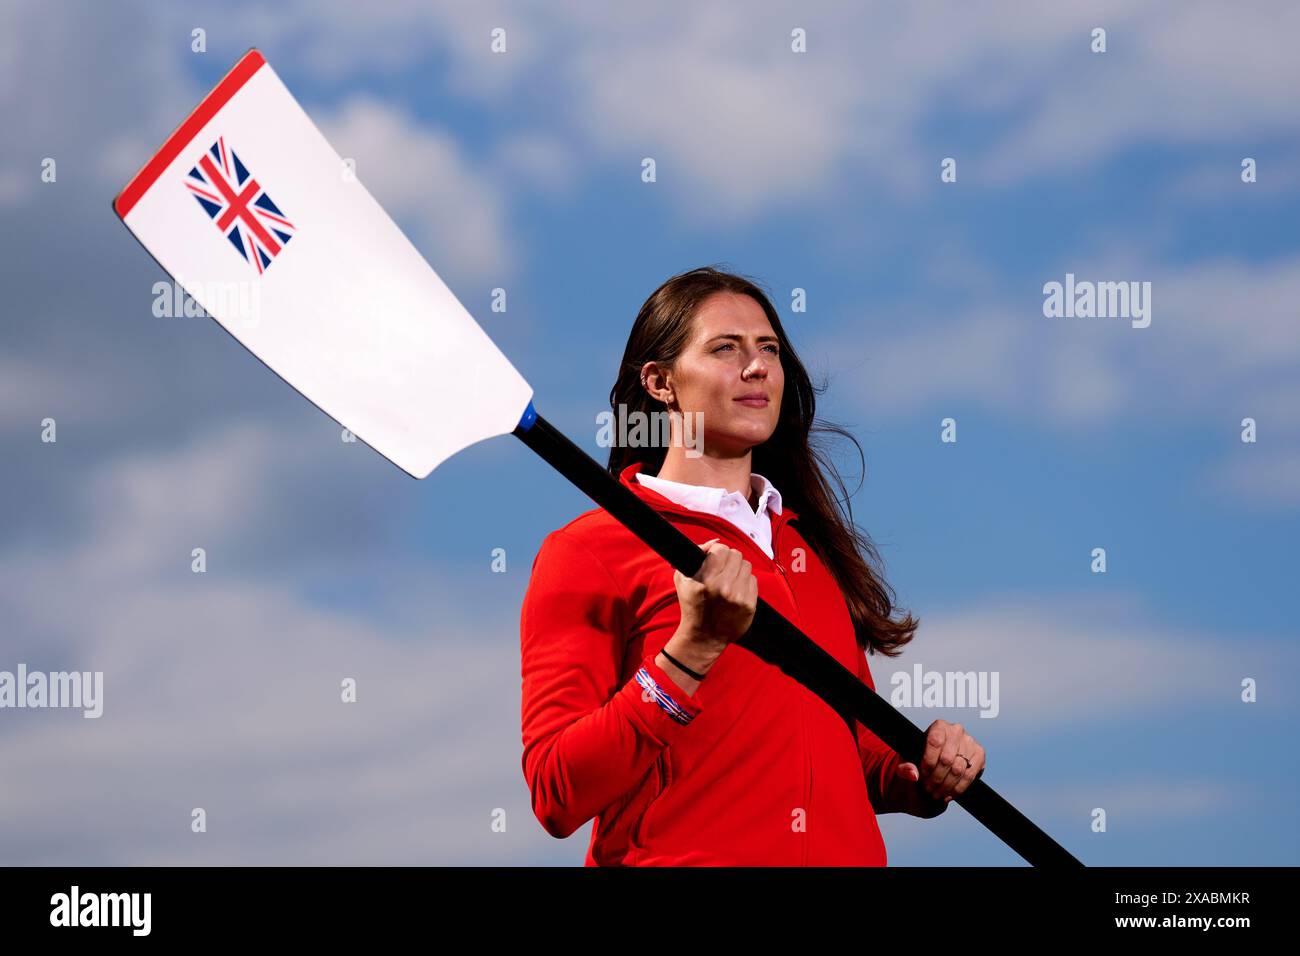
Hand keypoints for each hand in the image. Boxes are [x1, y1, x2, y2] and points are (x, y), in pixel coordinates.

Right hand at [672, 537, 758, 655]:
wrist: (704, 636)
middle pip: (737, 555)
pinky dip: (745, 583)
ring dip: (738, 570)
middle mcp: (724, 587)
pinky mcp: (750, 605)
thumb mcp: (682, 579)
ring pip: (747, 566)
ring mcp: (739, 597)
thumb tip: (714, 543)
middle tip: (723, 568)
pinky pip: (753, 581)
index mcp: (706, 579)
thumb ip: (695, 555)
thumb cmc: (692, 605)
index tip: (714, 557)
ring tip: (730, 579)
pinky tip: (737, 590)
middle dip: (729, 559)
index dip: (717, 551)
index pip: (722, 549)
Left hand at [896, 720, 985, 810]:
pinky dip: (957, 789)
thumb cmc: (921, 758)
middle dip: (936, 778)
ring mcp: (970, 742)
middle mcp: (956, 731)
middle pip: (947, 759)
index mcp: (939, 726)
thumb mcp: (909, 760)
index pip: (935, 742)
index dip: (928, 762)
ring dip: (946, 786)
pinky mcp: (979, 755)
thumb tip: (913, 774)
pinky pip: (969, 776)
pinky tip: (948, 794)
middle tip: (928, 789)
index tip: (922, 775)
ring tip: (935, 794)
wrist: (936, 763)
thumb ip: (905, 767)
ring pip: (958, 769)